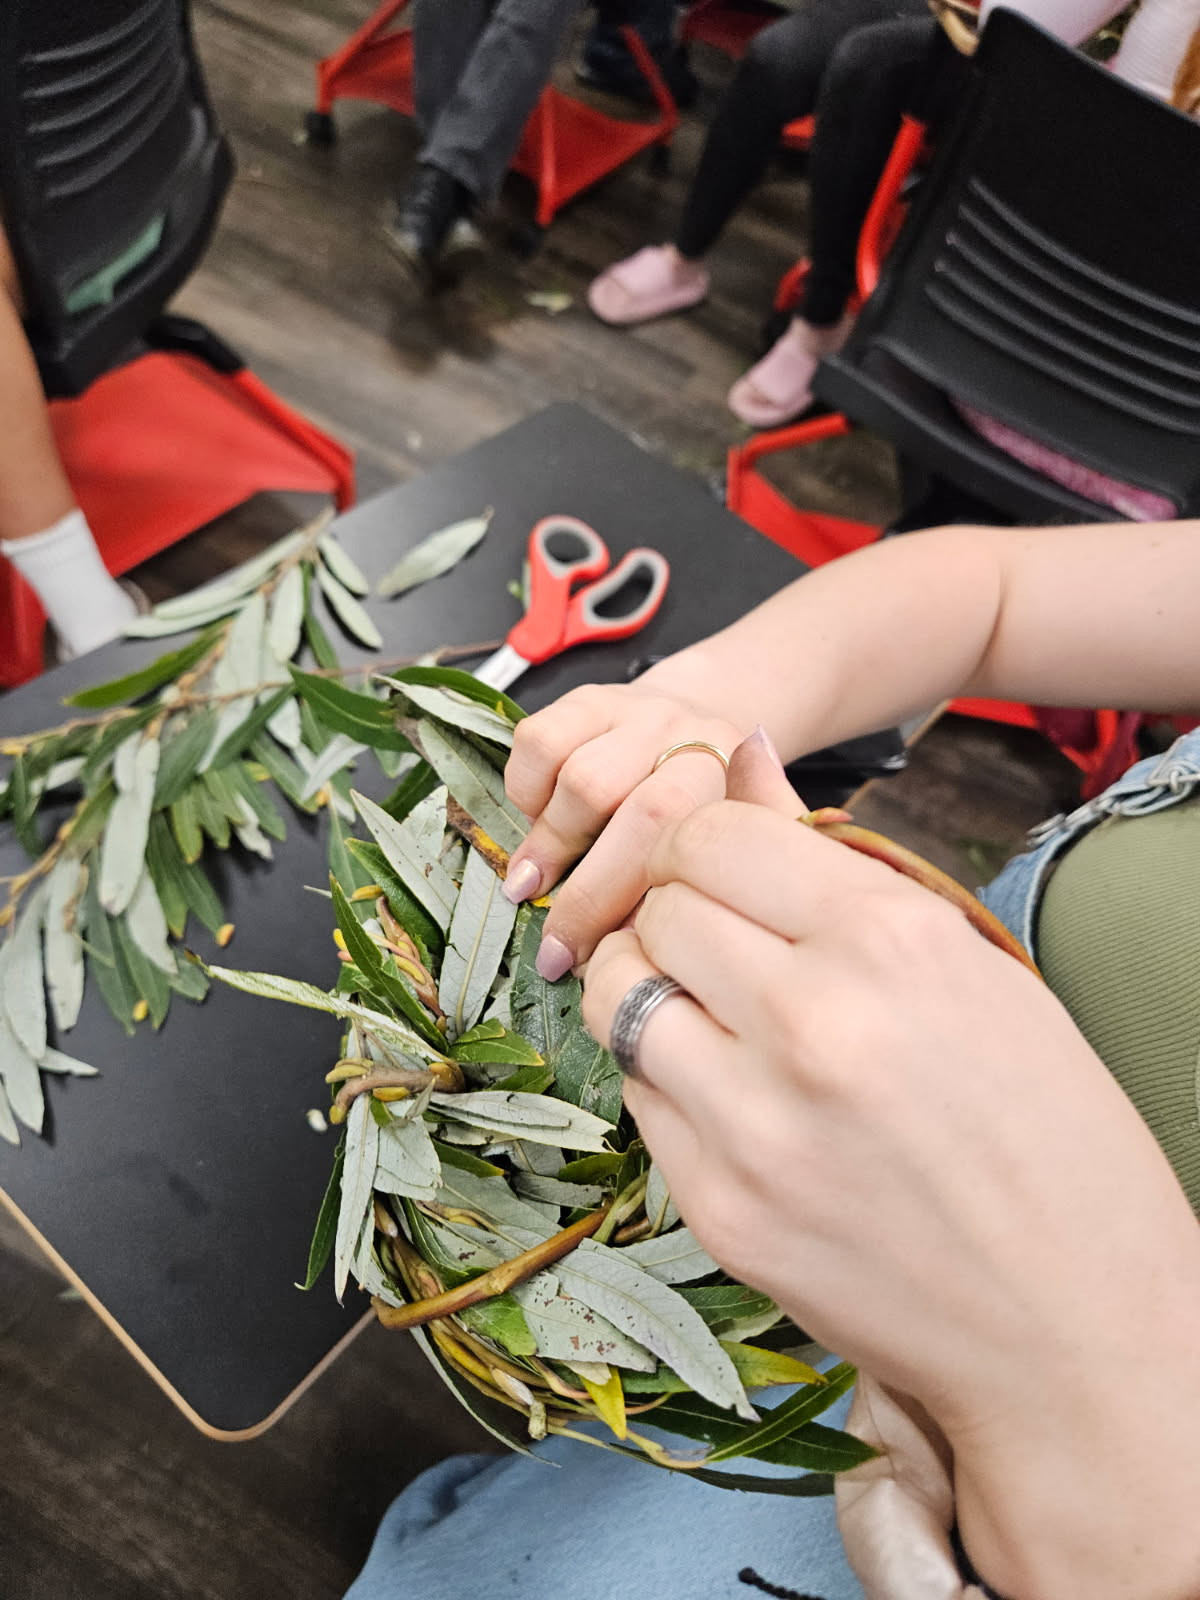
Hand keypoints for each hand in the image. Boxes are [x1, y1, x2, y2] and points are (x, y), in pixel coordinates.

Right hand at [502, 673, 748, 979]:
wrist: (700, 717)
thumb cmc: (697, 810)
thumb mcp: (713, 856)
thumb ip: (682, 896)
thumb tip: (622, 960)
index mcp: (741, 794)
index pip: (687, 856)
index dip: (633, 914)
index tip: (591, 964)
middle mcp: (700, 745)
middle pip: (641, 821)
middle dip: (587, 896)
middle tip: (553, 946)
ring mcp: (646, 715)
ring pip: (584, 781)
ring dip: (550, 843)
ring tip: (534, 879)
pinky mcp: (593, 696)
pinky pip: (539, 741)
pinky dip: (525, 789)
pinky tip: (536, 813)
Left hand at [582, 737, 1199, 1599]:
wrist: (1075, 1326)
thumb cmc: (1047, 1132)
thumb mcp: (967, 966)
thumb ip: (836, 859)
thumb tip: (740, 756)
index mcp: (890, 940)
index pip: (713, 835)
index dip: (706, 842)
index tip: (725, 869)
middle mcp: (812, 1023)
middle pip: (657, 906)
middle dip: (674, 907)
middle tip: (717, 939)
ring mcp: (754, 1126)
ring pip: (618, 994)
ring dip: (647, 983)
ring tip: (706, 1006)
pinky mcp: (717, 1209)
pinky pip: (635, 1095)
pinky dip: (662, 1075)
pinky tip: (725, 1089)